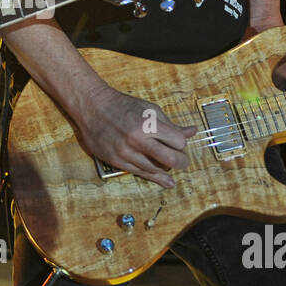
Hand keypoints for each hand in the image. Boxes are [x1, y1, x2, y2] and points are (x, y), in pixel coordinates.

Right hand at [72, 84, 196, 187]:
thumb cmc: (123, 105)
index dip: (181, 144)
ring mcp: (126, 152)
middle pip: (170, 159)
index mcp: (149, 124)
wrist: (93, 107)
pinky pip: (139, 172)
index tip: (180, 144)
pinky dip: (153, 177)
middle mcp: (138, 140)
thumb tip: (192, 131)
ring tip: (172, 173)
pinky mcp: (116, 161)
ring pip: (155, 169)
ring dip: (166, 171)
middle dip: (181, 162)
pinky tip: (163, 181)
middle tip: (183, 162)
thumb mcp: (149, 109)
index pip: (178, 142)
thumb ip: (170, 123)